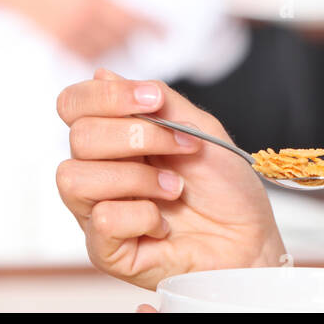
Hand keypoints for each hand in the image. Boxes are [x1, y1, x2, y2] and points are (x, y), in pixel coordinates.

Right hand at [0, 0, 160, 59]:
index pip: (131, 15)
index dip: (152, 26)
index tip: (167, 33)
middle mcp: (83, 14)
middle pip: (119, 35)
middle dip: (134, 39)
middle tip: (148, 42)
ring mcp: (68, 29)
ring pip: (102, 47)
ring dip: (115, 47)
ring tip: (125, 46)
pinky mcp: (55, 40)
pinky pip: (82, 54)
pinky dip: (95, 53)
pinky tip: (100, 52)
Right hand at [56, 68, 286, 290]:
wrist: (249, 239)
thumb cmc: (226, 188)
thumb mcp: (200, 129)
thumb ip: (156, 101)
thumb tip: (103, 74)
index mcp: (117, 138)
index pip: (75, 104)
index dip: (106, 96)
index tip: (153, 100)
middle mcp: (100, 171)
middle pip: (79, 136)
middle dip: (139, 137)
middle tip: (182, 149)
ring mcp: (97, 211)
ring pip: (77, 177)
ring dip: (138, 178)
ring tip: (173, 190)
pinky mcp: (105, 249)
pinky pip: (103, 219)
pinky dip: (143, 216)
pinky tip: (163, 223)